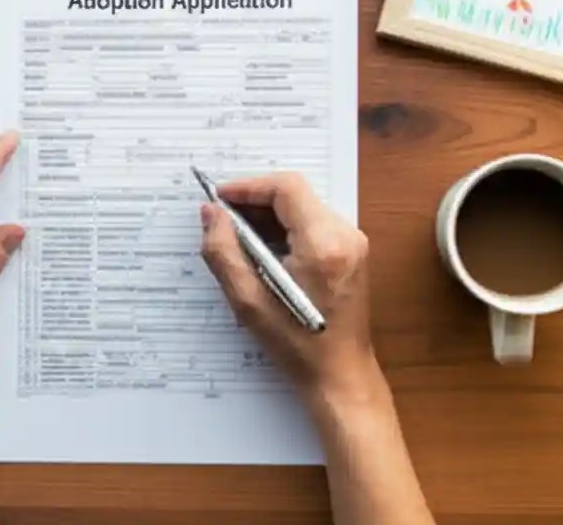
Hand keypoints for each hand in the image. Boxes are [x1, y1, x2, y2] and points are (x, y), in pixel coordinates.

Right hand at [200, 172, 378, 403]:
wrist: (341, 375)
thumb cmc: (299, 347)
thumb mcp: (249, 302)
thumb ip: (223, 252)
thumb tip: (210, 214)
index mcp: (324, 244)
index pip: (286, 188)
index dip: (248, 187)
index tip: (220, 198)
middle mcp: (345, 236)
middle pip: (295, 195)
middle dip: (255, 201)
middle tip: (222, 220)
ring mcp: (352, 243)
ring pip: (303, 207)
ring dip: (268, 215)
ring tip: (238, 238)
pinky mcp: (351, 252)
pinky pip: (313, 224)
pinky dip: (284, 228)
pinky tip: (262, 251)